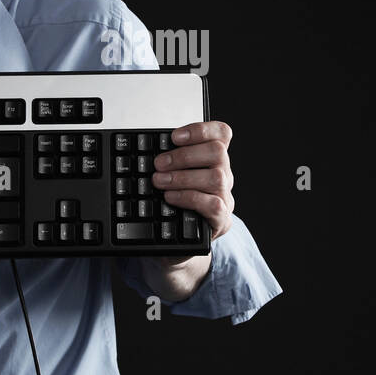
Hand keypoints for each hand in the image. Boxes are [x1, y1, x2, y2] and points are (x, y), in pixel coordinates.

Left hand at [152, 120, 234, 253]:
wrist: (177, 244)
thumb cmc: (173, 205)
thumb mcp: (170, 177)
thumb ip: (168, 161)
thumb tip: (150, 150)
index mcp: (214, 160)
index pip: (222, 134)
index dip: (201, 130)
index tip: (174, 137)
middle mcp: (224, 176)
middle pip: (218, 152)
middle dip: (184, 155)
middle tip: (159, 164)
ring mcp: (225, 198)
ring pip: (217, 177)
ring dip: (183, 177)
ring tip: (159, 182)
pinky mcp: (221, 220)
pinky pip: (214, 204)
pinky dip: (189, 198)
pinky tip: (171, 198)